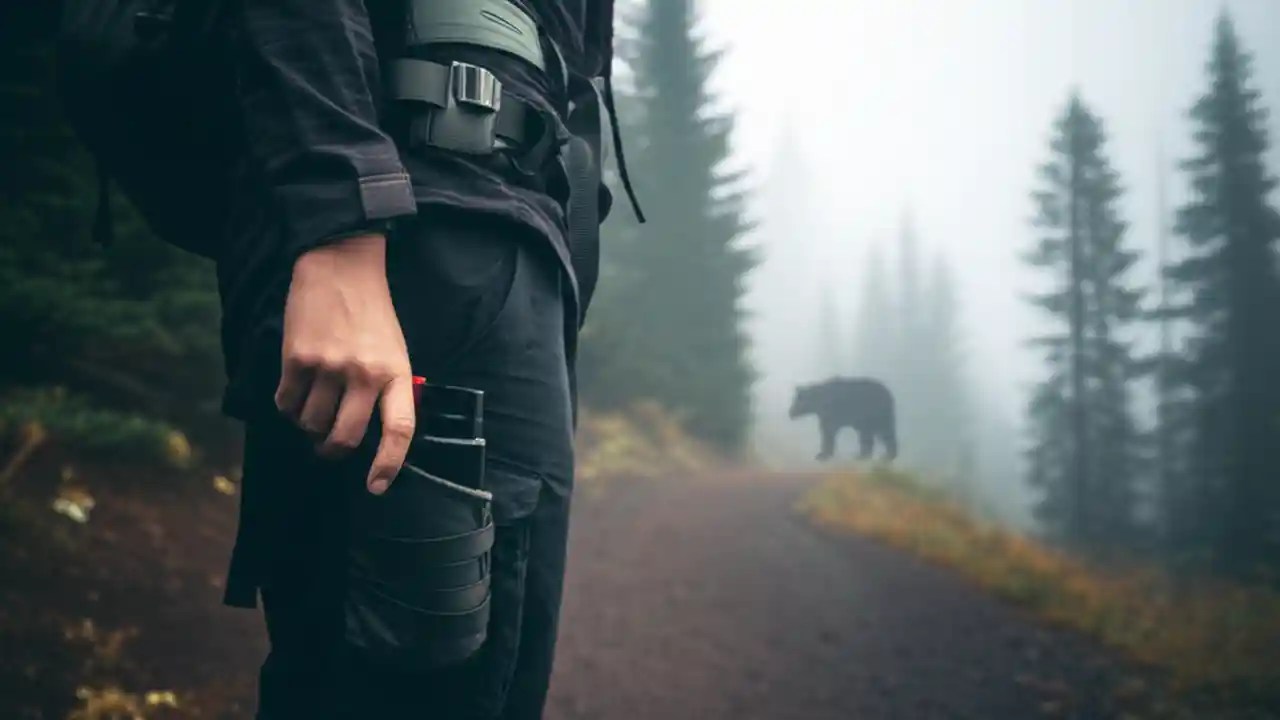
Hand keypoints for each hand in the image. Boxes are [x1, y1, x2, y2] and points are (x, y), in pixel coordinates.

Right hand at [275, 233, 414, 494]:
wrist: (340, 268)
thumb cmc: (371, 316)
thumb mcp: (395, 351)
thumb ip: (389, 390)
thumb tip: (375, 437)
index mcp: (396, 373)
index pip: (399, 429)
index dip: (388, 464)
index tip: (376, 486)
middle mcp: (364, 374)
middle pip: (345, 438)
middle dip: (333, 451)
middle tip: (328, 448)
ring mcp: (329, 367)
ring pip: (311, 424)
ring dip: (308, 424)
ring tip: (313, 405)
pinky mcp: (296, 359)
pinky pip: (286, 403)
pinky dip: (288, 406)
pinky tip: (296, 391)